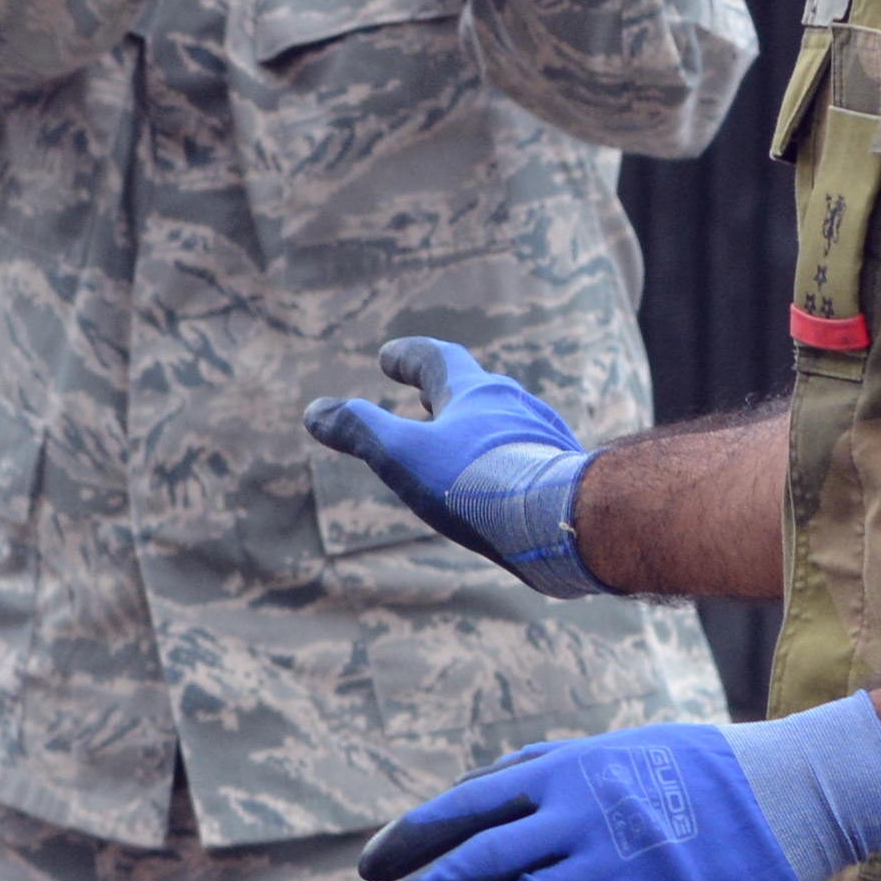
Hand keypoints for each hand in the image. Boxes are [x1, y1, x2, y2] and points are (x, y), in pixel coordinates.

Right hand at [302, 337, 603, 595]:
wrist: (566, 523)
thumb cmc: (479, 484)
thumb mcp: (403, 456)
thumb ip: (360, 431)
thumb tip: (314, 412)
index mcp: (474, 393)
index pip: (437, 359)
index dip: (409, 357)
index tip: (387, 358)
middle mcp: (514, 406)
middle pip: (476, 390)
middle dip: (445, 393)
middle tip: (422, 396)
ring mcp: (545, 438)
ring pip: (505, 423)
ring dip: (477, 428)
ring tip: (461, 443)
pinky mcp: (565, 475)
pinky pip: (528, 457)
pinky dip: (504, 461)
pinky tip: (503, 486)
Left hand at [354, 699, 880, 880]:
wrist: (786, 792)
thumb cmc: (690, 770)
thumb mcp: (607, 749)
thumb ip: (538, 768)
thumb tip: (470, 791)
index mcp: (559, 772)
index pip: (461, 809)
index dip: (407, 842)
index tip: (368, 870)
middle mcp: (576, 817)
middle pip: (473, 863)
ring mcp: (614, 866)